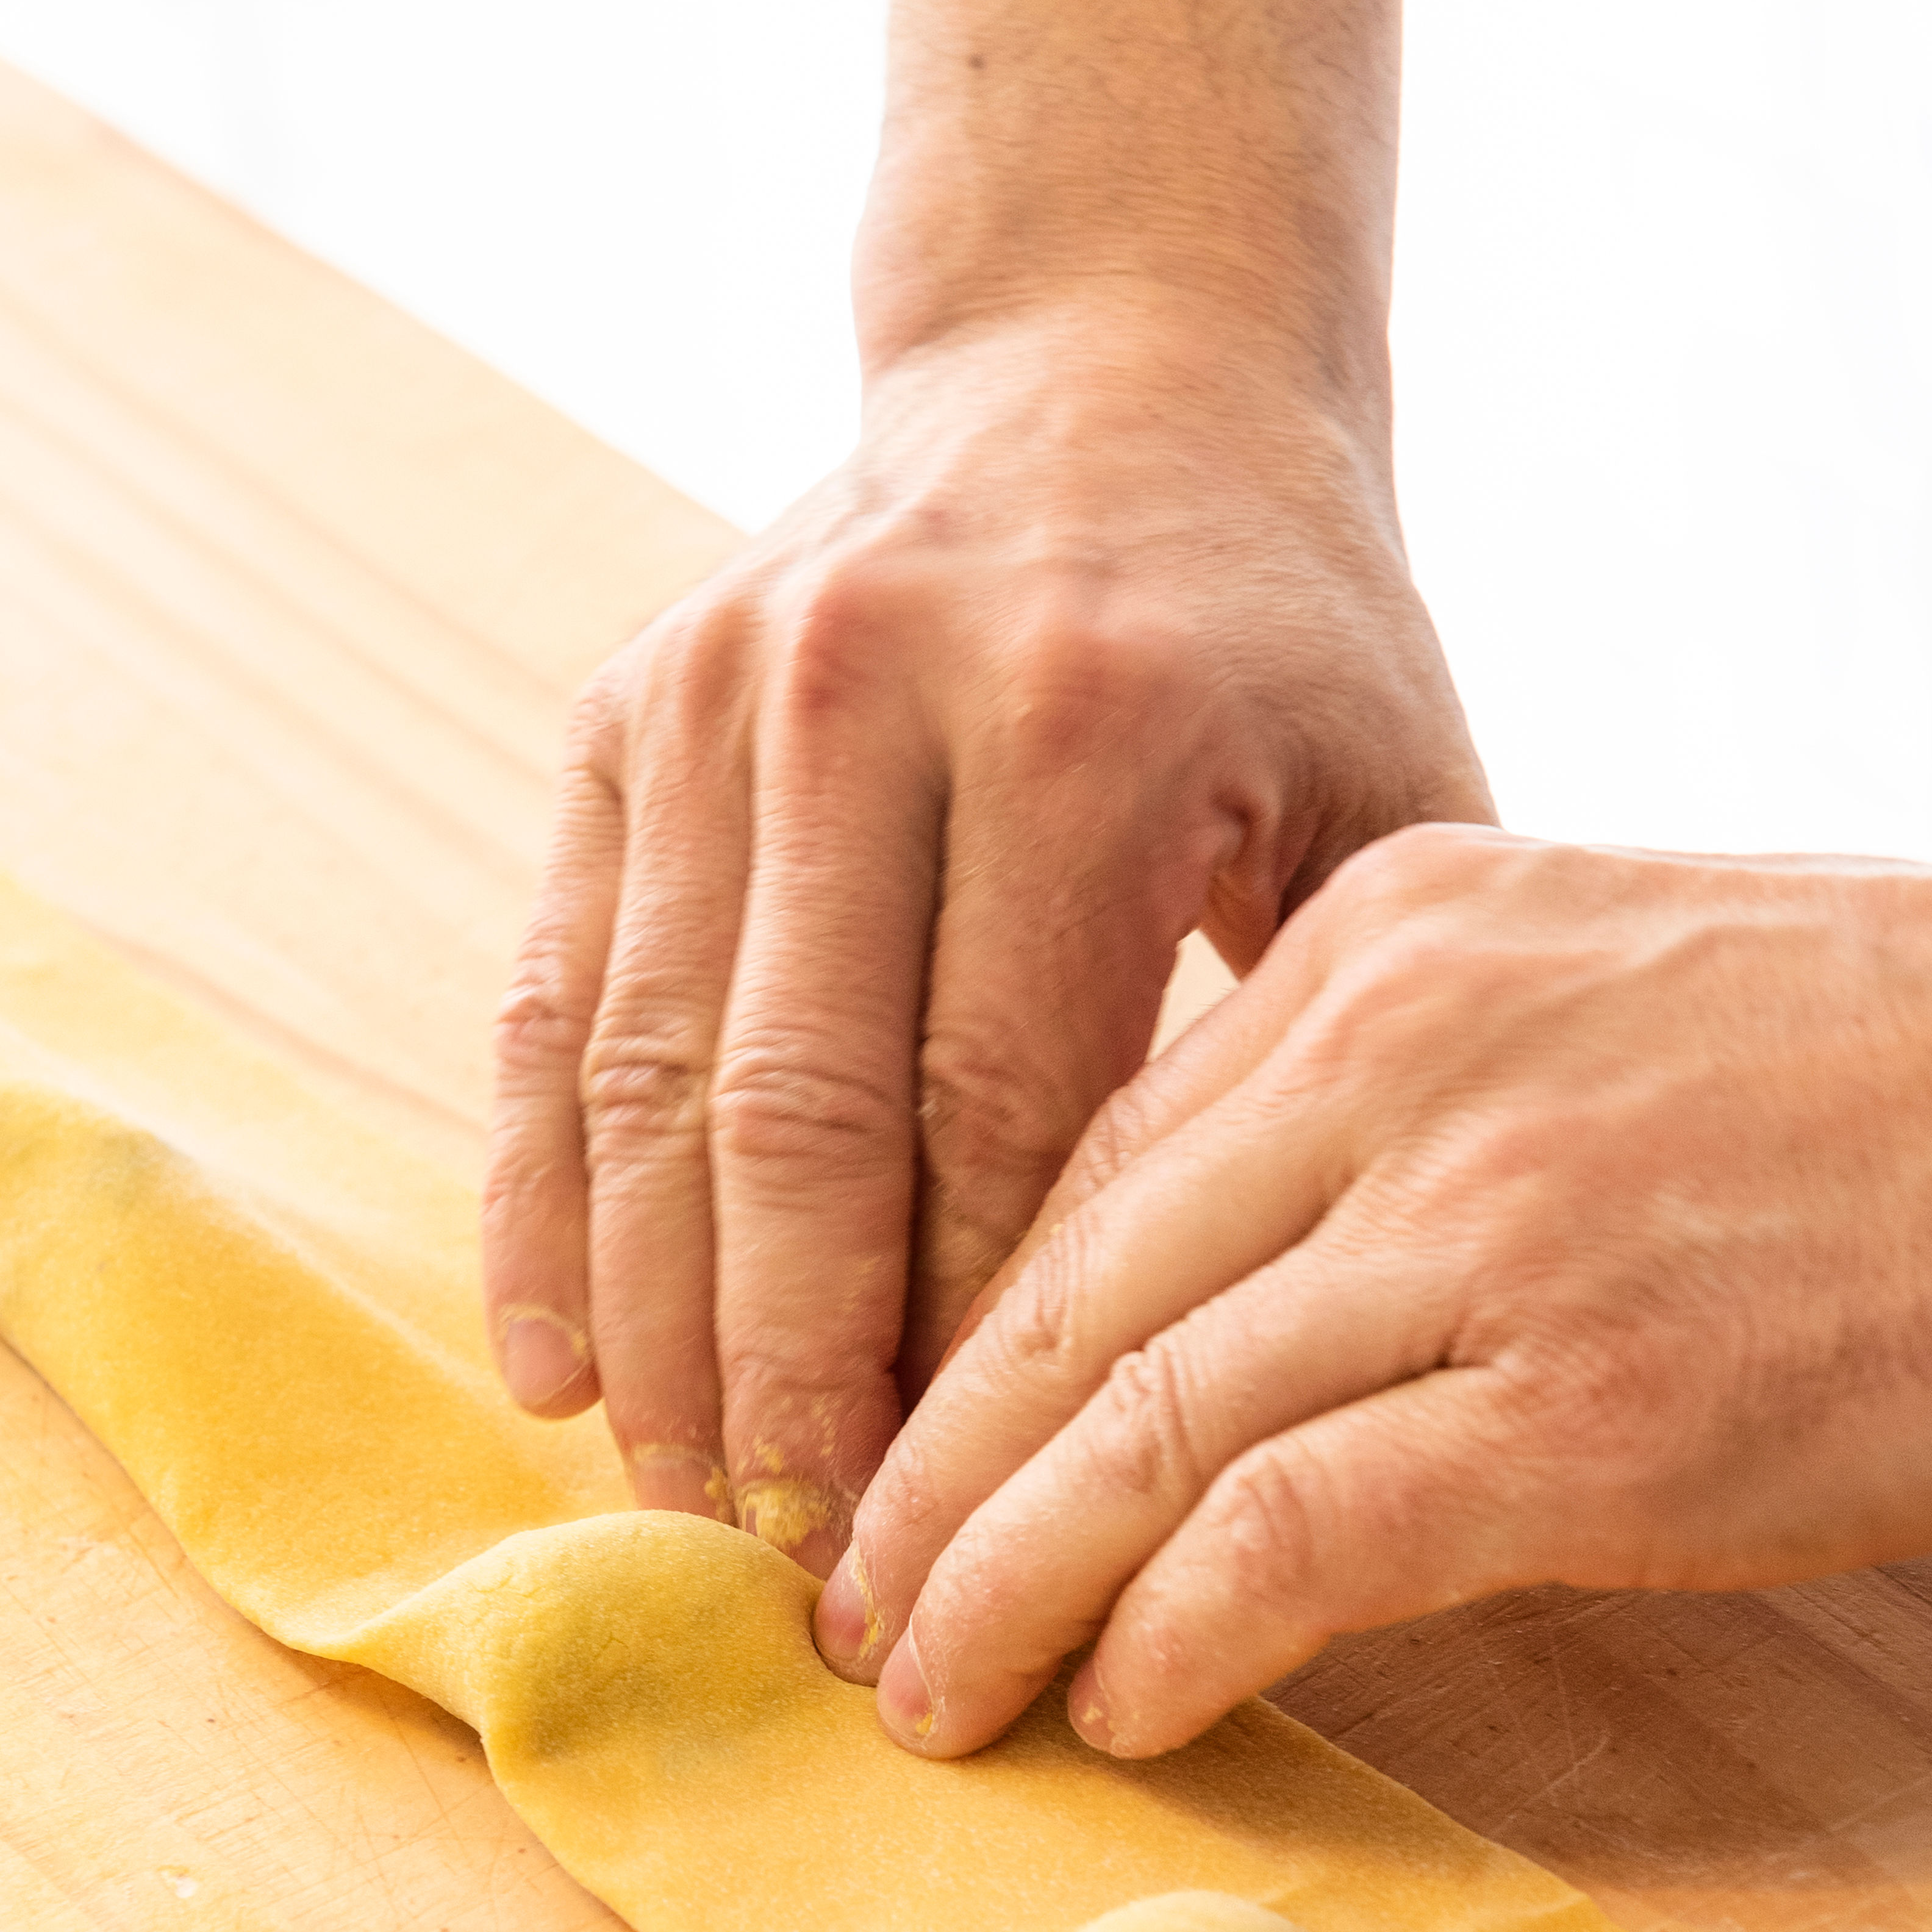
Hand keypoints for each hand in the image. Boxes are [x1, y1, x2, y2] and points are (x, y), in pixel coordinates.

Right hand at [482, 0, 1489, 1567]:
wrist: (1108, 363)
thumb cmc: (1282, 631)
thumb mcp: (1389, 789)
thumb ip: (1336, 1041)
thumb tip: (1268, 1360)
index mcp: (1093, 722)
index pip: (1001, 1113)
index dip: (974, 1351)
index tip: (975, 1532)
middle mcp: (878, 690)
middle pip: (798, 1114)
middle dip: (792, 1372)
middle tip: (806, 1568)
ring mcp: (719, 695)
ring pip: (651, 1075)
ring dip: (654, 1318)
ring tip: (681, 1503)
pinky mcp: (618, 716)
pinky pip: (555, 1000)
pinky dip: (543, 1199)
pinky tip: (552, 1362)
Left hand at [814, 825, 1931, 1750]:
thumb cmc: (1900, 1059)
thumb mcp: (1600, 980)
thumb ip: (1399, 1086)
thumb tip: (1238, 1268)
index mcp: (1387, 935)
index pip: (1095, 1157)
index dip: (969, 1335)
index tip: (902, 1449)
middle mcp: (1401, 1056)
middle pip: (1075, 1292)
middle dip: (929, 1472)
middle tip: (838, 1601)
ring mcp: (1495, 1228)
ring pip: (1146, 1422)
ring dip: (1001, 1581)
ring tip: (925, 1691)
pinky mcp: (1601, 1406)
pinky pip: (1299, 1531)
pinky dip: (1177, 1629)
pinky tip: (1120, 1704)